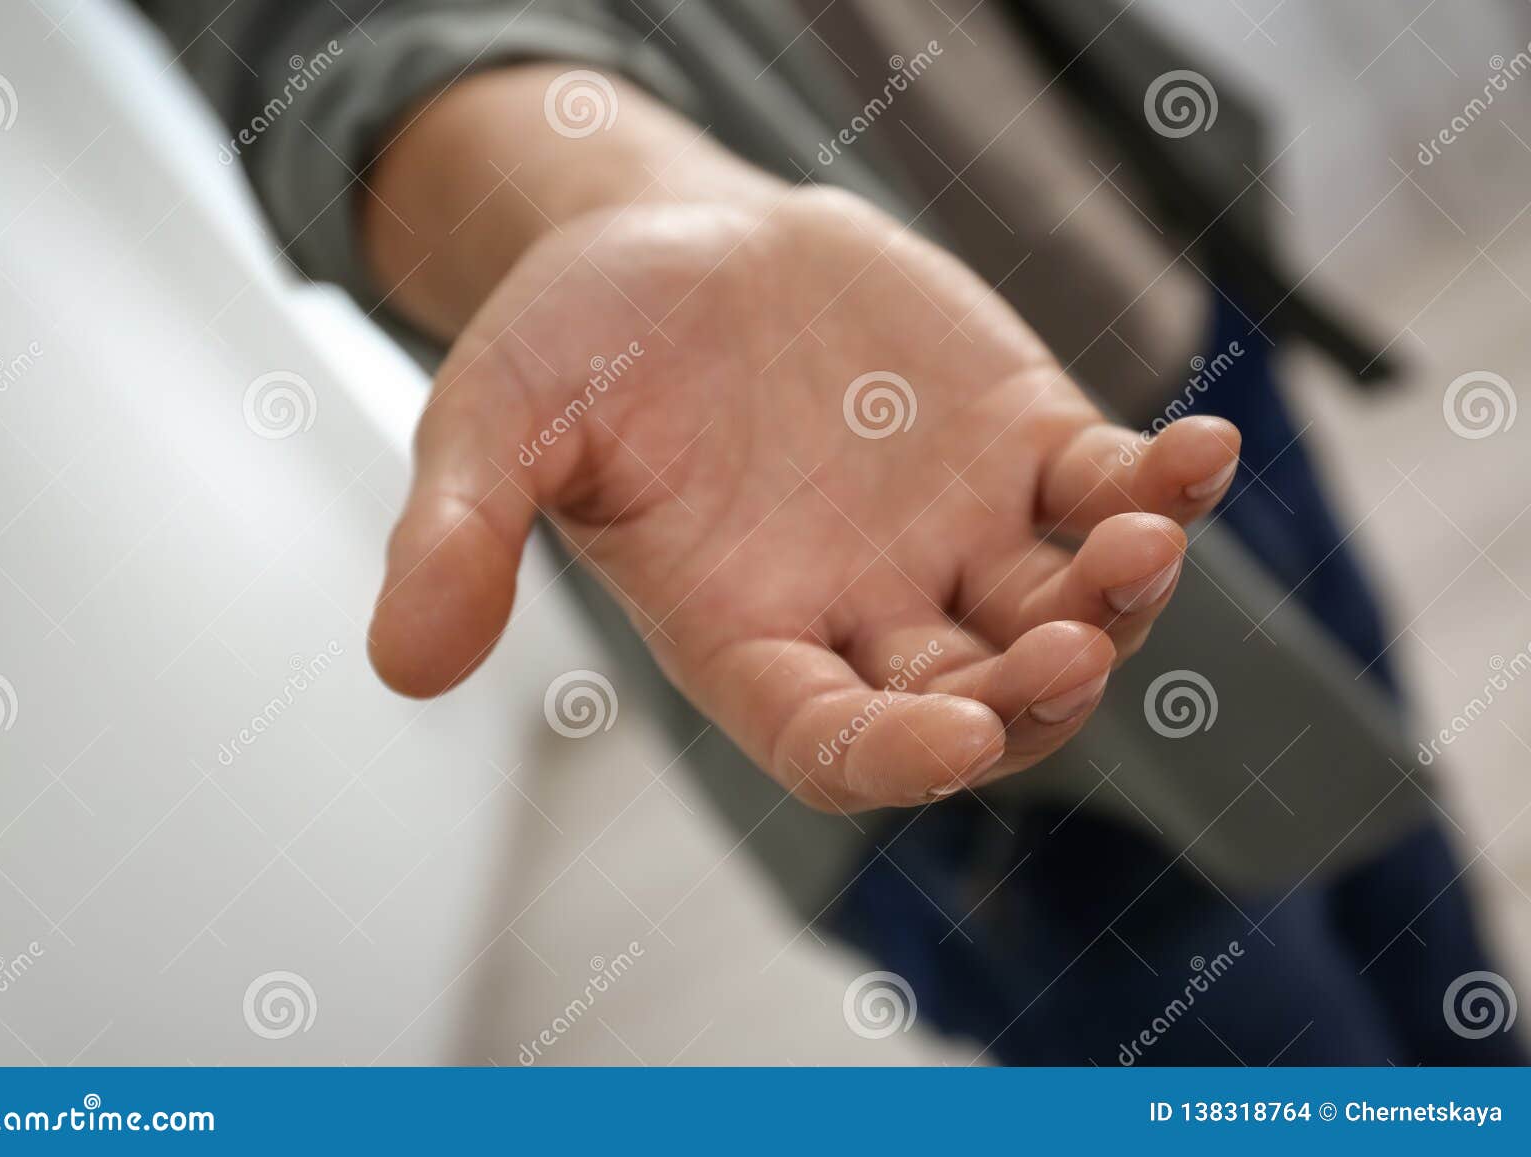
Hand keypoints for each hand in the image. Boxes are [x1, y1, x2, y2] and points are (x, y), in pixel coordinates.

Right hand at [361, 68, 1238, 811]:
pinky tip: (1199, 445)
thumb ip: (457, 535)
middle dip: (1036, 692)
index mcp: (744, 634)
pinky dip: (1163, 484)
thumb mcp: (493, 419)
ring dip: (1122, 597)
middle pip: (978, 703)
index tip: (953, 738)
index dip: (896, 759)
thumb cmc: (578, 337)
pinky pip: (1112, 491)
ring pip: (1065, 613)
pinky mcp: (1019, 448)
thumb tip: (401, 663)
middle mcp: (863, 609)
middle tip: (1069, 639)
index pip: (834, 743)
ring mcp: (954, 536)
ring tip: (1148, 528)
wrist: (669, 241)